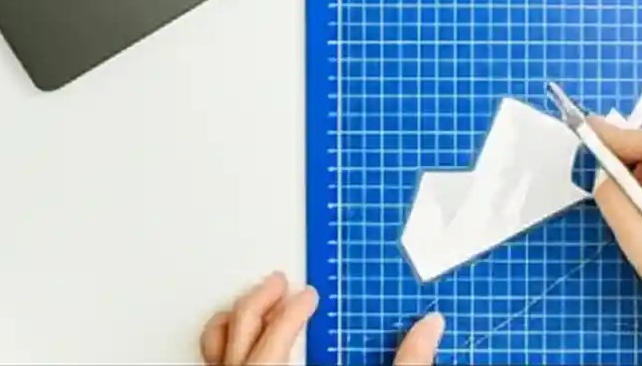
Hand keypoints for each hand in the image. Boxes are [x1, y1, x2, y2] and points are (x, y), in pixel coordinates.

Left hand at [199, 272, 445, 364]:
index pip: (278, 331)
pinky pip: (212, 365)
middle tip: (279, 283)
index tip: (309, 297)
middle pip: (239, 329)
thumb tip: (428, 328)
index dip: (295, 309)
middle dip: (260, 301)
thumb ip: (404, 365)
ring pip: (215, 349)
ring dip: (231, 322)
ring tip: (243, 307)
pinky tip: (235, 348)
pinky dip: (222, 349)